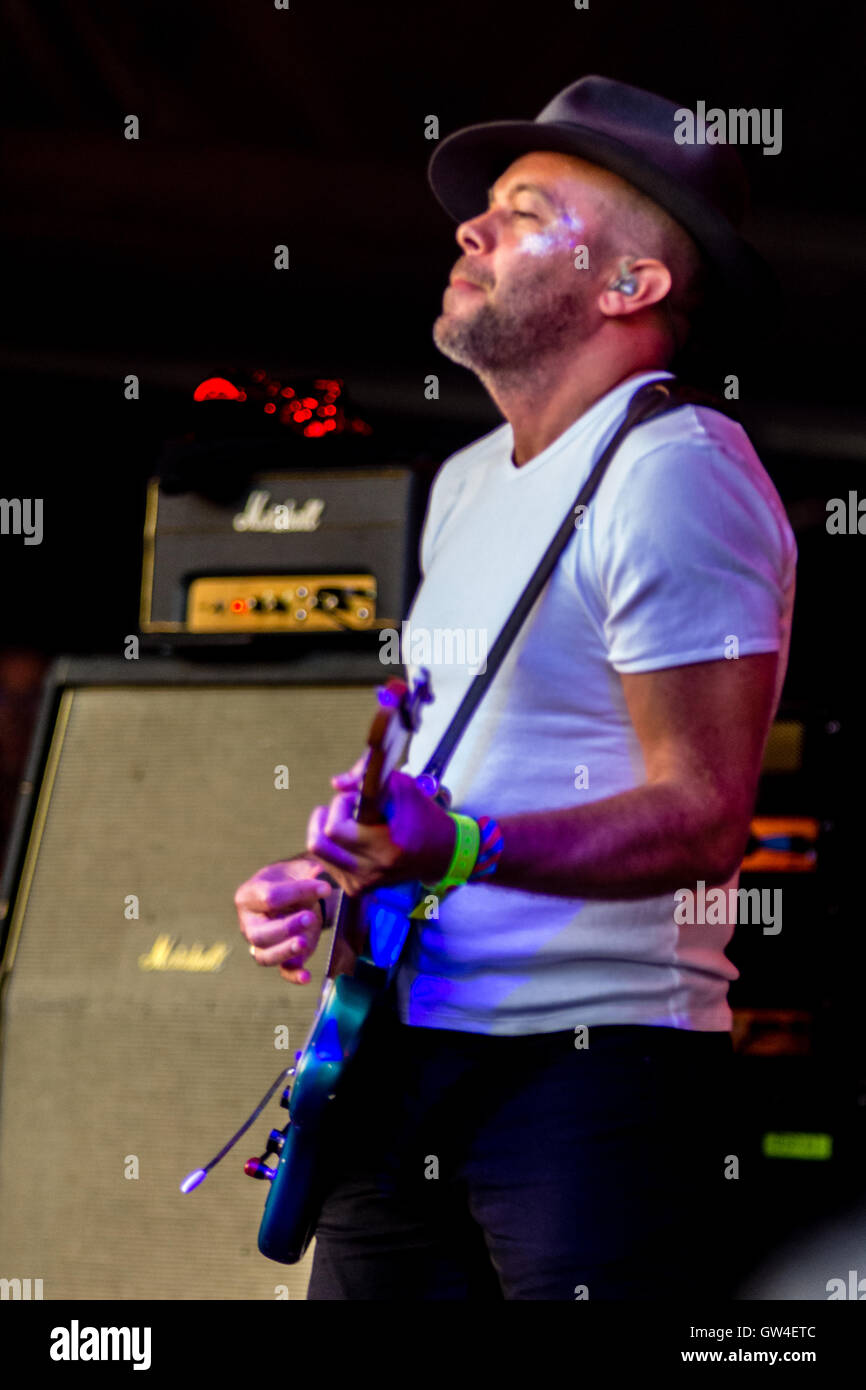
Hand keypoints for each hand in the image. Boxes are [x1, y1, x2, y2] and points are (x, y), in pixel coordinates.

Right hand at [234, 858, 333, 983]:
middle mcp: (249, 923)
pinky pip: (282, 971)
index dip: (297, 892)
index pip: (268, 897)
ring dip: (285, 952)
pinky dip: (294, 976)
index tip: (325, 888)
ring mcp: (261, 944)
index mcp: (248, 896)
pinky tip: (307, 975)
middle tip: (309, 917)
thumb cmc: (292, 878)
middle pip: (259, 933)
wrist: (297, 895)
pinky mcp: (280, 958)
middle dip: (285, 927)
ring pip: (264, 956)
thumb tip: (318, 873)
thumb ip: (307, 872)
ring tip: (304, 943)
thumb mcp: (297, 870)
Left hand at [306, 762, 455, 893]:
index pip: (335, 828)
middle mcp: (370, 869)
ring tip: (344, 820)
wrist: (440, 854)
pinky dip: (332, 847)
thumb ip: (366, 778)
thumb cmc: (421, 815)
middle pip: (318, 843)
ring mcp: (362, 882)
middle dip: (327, 816)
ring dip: (324, 831)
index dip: (341, 804)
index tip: (356, 797)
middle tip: (345, 807)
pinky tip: (349, 838)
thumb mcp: (402, 786)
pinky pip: (326, 864)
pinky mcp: (357, 889)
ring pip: (317, 854)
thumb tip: (336, 783)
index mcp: (384, 846)